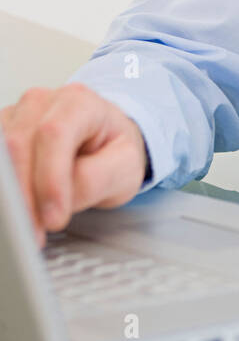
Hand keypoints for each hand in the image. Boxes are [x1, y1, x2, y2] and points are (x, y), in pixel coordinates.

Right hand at [0, 84, 147, 246]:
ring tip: (25, 232)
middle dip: (25, 197)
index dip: (50, 177)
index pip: (55, 133)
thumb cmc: (114, 152)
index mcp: (78, 103)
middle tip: (35, 237)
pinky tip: (13, 214)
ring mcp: (16, 116)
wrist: (104, 141)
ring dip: (10, 198)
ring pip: (1, 155)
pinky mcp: (0, 136)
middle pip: (19, 145)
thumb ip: (96, 179)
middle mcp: (42, 103)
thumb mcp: (125, 167)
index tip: (53, 218)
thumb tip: (58, 200)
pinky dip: (3, 193)